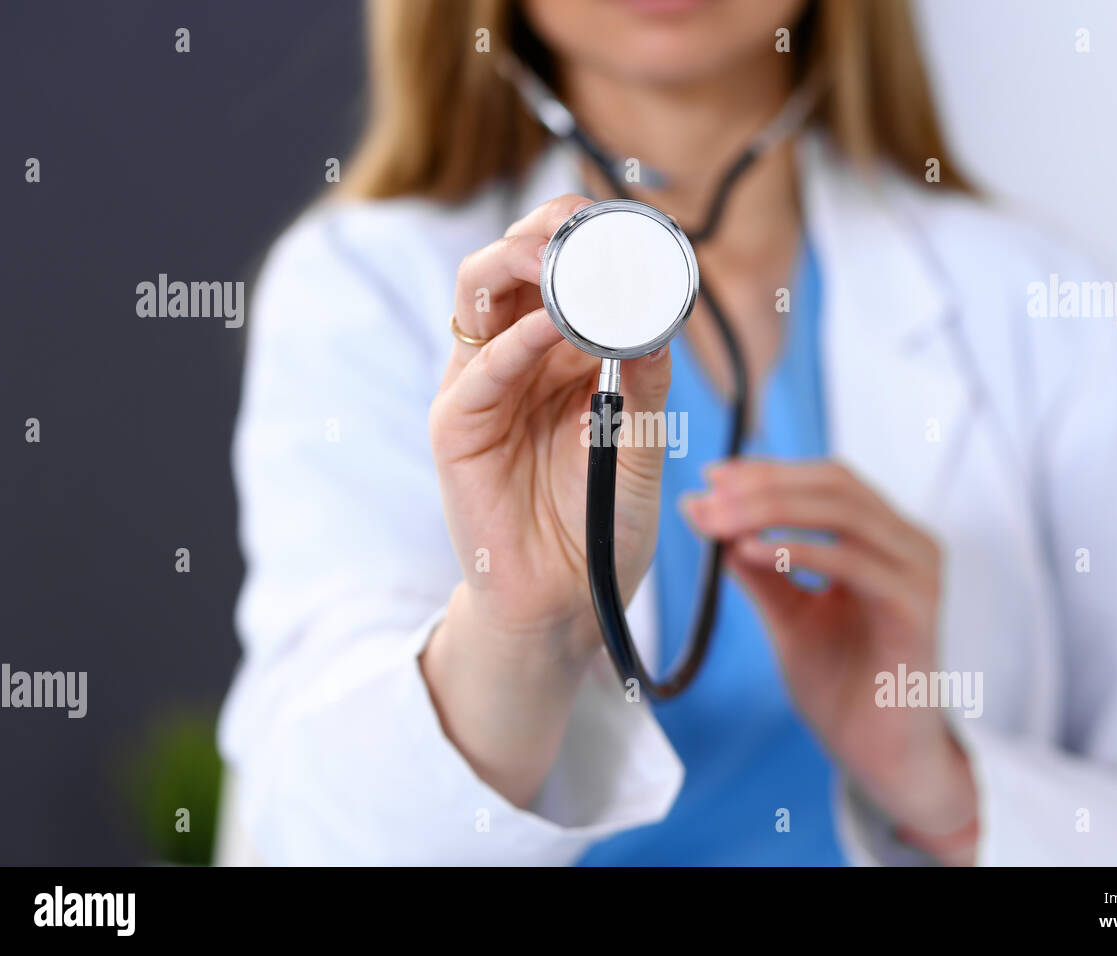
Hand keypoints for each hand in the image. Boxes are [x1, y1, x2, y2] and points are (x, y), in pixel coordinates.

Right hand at [423, 195, 672, 805]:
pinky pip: (479, 367)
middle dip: (552, 228)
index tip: (646, 228)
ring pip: (480, 291)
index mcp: (566, 353)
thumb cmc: (602, 524)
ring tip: (565, 255)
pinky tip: (553, 326)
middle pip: (515, 259)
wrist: (566, 603)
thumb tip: (660, 313)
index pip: (569, 267)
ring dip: (520, 260)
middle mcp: (519, 356)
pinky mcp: (456, 426)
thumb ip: (646, 381)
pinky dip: (516, 340)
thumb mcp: (642, 446)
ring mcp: (482, 385)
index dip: (598, 237)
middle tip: (596, 224)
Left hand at [683, 458, 977, 862]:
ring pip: (844, 512)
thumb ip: (757, 567)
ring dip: (773, 509)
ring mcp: (918, 573)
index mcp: (884, 540)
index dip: (769, 471)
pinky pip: (853, 563)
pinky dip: (798, 551)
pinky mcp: (916, 609)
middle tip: (708, 497)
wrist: (882, 757)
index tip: (712, 474)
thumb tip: (707, 514)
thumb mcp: (788, 615)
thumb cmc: (844, 687)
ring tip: (720, 521)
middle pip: (836, 485)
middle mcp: (909, 545)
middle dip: (764, 486)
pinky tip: (752, 553)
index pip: (828, 480)